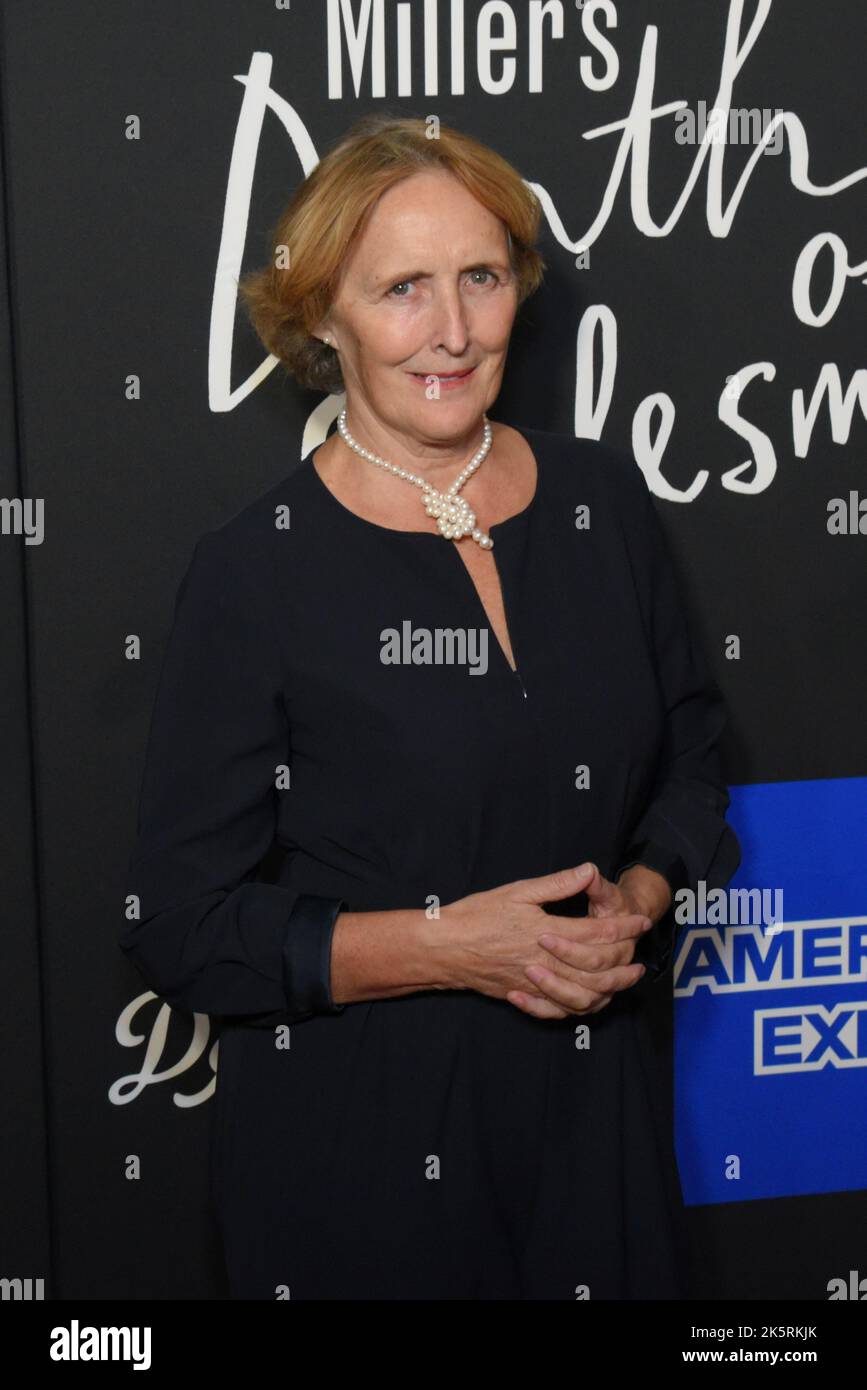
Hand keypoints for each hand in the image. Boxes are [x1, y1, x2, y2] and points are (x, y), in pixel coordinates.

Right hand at [437, 863, 653, 1020]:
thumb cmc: (477, 914)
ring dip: (610, 989)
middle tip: (641, 956)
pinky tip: (588, 1000)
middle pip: (597, 968)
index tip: (640, 921)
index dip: (623, 926)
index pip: (596, 932)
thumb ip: (556, 884)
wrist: (443, 948)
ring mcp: (535, 983)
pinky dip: (577, 1007)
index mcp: (546, 931)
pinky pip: (557, 1010)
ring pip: (583, 993)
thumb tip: (587, 870)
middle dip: (624, 961)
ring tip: (625, 982)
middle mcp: (545, 961)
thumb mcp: (517, 891)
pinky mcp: (523, 996)